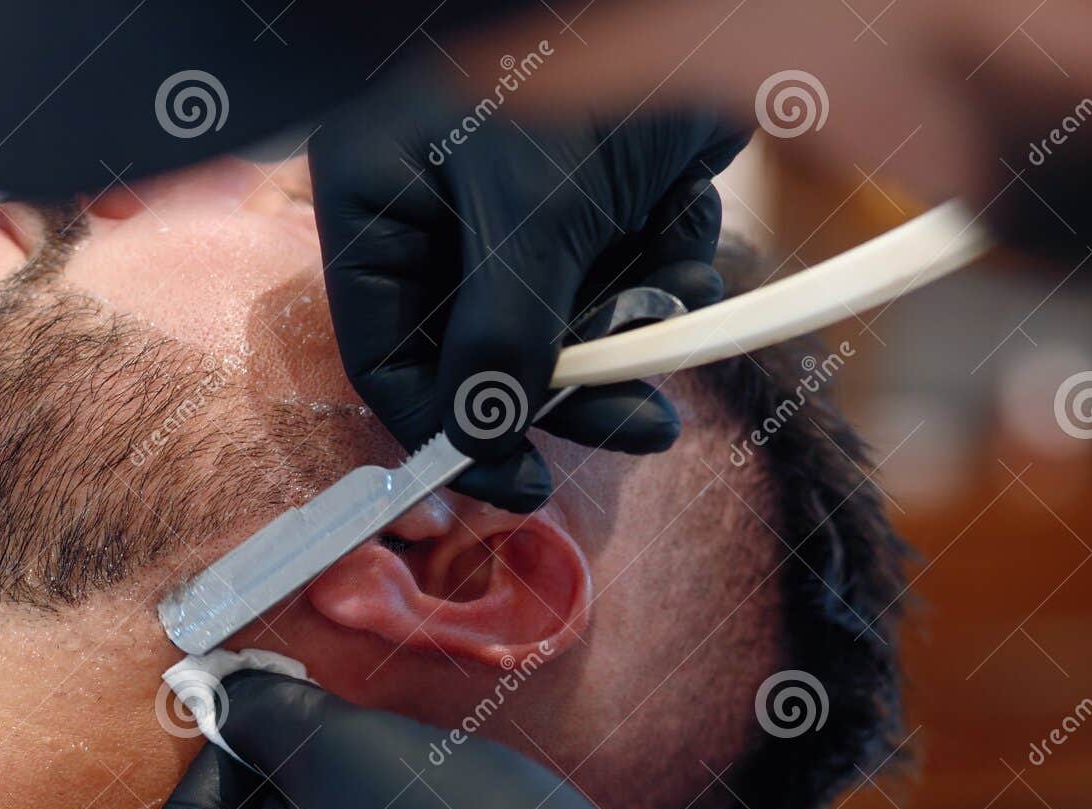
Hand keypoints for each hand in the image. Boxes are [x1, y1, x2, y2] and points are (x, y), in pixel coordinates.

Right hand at [309, 72, 749, 511]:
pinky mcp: (571, 218)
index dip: (447, 428)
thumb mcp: (538, 214)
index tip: (515, 479)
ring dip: (625, 333)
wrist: (717, 16)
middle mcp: (426, 214)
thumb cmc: (601, 84)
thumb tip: (475, 440)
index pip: (381, 352)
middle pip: (475, 358)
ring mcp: (501, 220)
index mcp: (374, 194)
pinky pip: (602, 296)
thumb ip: (500, 336)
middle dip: (569, 383)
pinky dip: (654, 287)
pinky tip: (682, 240)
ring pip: (550, 337)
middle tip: (638, 424)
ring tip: (680, 302)